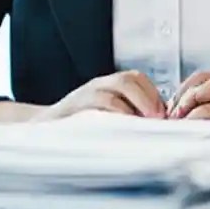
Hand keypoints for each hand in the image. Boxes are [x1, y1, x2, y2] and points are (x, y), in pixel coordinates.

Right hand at [34, 69, 166, 120]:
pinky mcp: (78, 105)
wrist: (43, 129)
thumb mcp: (105, 117)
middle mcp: (99, 85)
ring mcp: (87, 92)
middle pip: (130, 79)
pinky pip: (102, 101)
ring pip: (118, 85)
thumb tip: (158, 126)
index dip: (154, 94)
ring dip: (138, 102)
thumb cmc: (79, 127)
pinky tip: (126, 125)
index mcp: (108, 86)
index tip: (166, 116)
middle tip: (159, 118)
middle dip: (149, 97)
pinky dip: (118, 111)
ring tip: (148, 121)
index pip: (137, 79)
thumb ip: (126, 116)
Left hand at [168, 70, 209, 161]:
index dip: (182, 89)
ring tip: (182, 117)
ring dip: (193, 100)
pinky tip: (197, 124)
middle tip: (172, 114)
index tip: (170, 108)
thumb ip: (208, 117)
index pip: (201, 77)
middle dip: (184, 94)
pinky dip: (207, 113)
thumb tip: (178, 120)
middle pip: (204, 77)